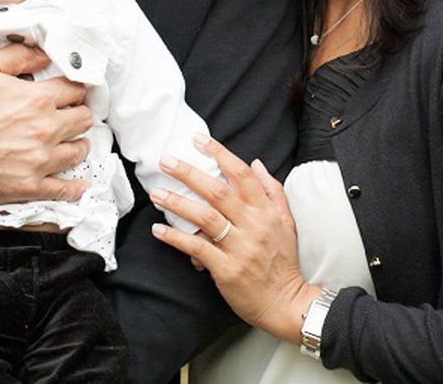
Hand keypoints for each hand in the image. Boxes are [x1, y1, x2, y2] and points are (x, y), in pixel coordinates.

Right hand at [0, 44, 93, 203]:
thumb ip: (17, 57)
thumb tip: (42, 55)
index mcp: (36, 99)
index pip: (74, 90)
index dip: (73, 89)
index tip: (70, 93)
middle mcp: (43, 129)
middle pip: (82, 120)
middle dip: (77, 114)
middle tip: (70, 115)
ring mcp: (38, 161)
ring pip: (77, 151)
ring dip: (77, 144)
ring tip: (73, 142)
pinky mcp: (27, 187)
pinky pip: (63, 190)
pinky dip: (73, 187)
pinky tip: (78, 184)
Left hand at [149, 136, 319, 343]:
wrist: (285, 302)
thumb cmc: (282, 260)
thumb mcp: (286, 221)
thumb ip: (272, 190)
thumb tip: (255, 162)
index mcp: (266, 211)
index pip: (241, 175)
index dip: (219, 153)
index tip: (197, 140)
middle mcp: (253, 225)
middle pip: (218, 192)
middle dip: (189, 173)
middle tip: (166, 161)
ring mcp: (239, 248)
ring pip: (205, 217)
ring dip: (177, 203)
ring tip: (156, 193)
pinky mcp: (226, 269)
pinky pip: (197, 248)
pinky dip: (176, 238)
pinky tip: (159, 229)